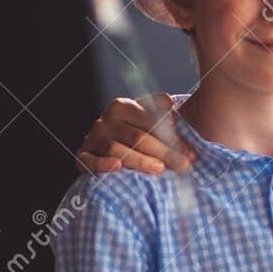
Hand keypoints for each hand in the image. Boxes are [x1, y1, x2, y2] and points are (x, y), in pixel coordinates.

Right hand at [75, 93, 194, 174]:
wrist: (104, 149)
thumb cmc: (134, 134)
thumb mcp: (147, 119)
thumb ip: (159, 111)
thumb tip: (170, 102)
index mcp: (122, 107)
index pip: (149, 120)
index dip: (172, 136)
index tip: (191, 152)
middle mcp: (105, 121)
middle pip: (137, 137)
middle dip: (163, 152)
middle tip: (183, 165)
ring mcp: (92, 139)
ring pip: (116, 149)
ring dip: (140, 160)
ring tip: (160, 169)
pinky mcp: (82, 156)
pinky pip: (90, 161)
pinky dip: (103, 164)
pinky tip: (118, 168)